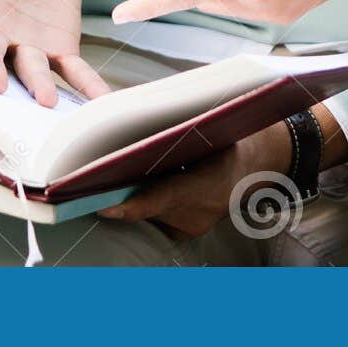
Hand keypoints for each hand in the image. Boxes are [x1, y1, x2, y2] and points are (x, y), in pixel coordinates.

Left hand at [97, 120, 291, 239]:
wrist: (259, 160)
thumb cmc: (231, 133)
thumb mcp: (209, 124)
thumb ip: (174, 127)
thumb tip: (131, 115)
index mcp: (209, 182)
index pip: (162, 198)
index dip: (129, 205)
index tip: (100, 205)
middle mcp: (201, 210)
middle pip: (148, 204)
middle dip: (120, 190)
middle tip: (87, 176)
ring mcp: (195, 224)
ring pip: (149, 211)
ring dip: (132, 194)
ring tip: (110, 172)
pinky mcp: (188, 231)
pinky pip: (156, 217)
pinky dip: (145, 201)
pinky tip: (137, 182)